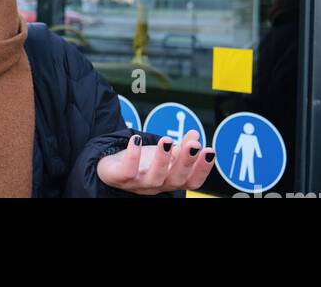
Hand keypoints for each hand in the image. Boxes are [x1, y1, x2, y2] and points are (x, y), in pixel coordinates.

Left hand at [96, 130, 213, 194]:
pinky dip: (133, 156)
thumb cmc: (141, 162)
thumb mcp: (164, 154)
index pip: (192, 181)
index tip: (210, 151)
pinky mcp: (120, 178)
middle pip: (176, 178)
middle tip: (194, 145)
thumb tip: (196, 135)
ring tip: (167, 140)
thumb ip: (180, 147)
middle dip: (186, 161)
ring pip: (154, 176)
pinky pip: (127, 171)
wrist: (110, 168)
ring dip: (162, 158)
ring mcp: (139, 183)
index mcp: (171, 179)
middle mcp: (158, 184)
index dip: (202, 169)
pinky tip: (137, 139)